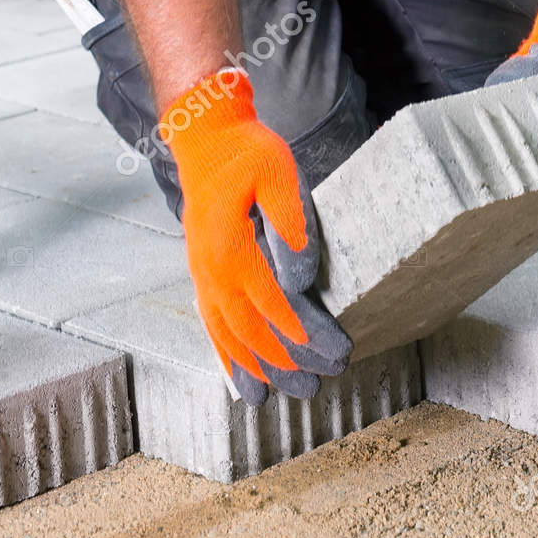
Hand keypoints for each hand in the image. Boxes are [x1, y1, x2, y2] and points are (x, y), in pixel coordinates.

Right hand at [163, 68, 351, 402]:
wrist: (206, 138)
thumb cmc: (248, 152)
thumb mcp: (278, 174)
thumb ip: (291, 226)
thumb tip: (302, 280)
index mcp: (230, 249)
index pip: (275, 304)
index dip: (305, 333)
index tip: (336, 352)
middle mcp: (210, 270)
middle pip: (250, 330)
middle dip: (285, 362)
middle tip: (318, 386)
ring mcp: (201, 274)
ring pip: (225, 335)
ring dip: (253, 369)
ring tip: (277, 399)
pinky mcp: (202, 273)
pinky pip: (210, 324)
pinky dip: (225, 355)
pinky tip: (240, 379)